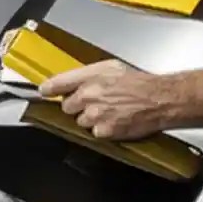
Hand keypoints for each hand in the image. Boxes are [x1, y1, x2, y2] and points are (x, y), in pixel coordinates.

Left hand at [38, 60, 175, 140]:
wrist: (159, 99)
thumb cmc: (139, 83)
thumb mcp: (112, 68)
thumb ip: (88, 75)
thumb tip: (70, 82)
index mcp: (91, 76)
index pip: (58, 83)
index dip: (48, 88)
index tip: (44, 92)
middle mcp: (90, 94)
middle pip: (66, 106)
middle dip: (76, 106)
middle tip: (94, 103)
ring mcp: (95, 114)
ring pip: (79, 121)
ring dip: (90, 119)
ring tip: (108, 111)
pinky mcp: (103, 130)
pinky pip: (93, 133)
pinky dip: (101, 130)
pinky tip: (113, 121)